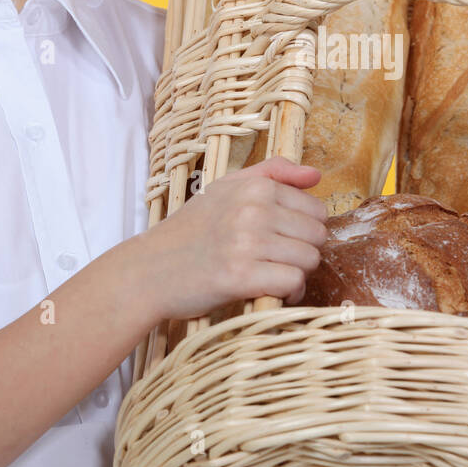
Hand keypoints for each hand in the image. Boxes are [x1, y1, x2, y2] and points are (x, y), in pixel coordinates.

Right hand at [134, 156, 327, 320]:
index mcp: (255, 187)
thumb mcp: (226, 187)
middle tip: (277, 260)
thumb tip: (315, 176)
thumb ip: (273, 173)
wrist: (150, 269)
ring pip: (309, 260)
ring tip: (272, 275)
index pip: (316, 209)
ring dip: (297, 274)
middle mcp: (253, 210)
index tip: (283, 240)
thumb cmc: (191, 230)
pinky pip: (293, 283)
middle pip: (317, 236)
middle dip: (303, 252)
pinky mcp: (241, 276)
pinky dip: (289, 293)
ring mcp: (247, 243)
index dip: (304, 229)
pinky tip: (271, 292)